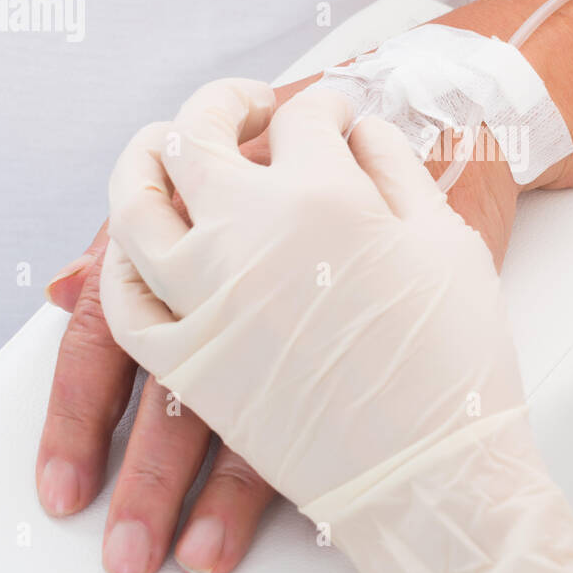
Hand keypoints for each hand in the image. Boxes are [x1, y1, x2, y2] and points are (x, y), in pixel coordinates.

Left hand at [100, 80, 572, 572]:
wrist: (440, 468)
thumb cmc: (456, 353)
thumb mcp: (448, 239)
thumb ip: (396, 170)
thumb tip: (361, 131)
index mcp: (323, 197)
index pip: (305, 118)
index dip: (326, 106)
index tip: (338, 112)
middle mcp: (248, 236)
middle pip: (195, 140)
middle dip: (218, 105)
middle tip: (239, 104)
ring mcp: (206, 299)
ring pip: (135, 211)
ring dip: (138, 167)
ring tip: (153, 149)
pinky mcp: (187, 366)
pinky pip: (123, 306)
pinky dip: (117, 269)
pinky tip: (133, 251)